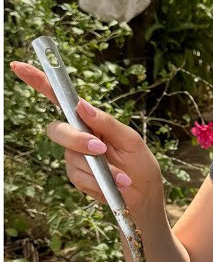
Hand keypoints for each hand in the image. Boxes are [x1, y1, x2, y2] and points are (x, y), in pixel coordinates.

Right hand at [10, 61, 163, 211]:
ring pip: (70, 157)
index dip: (38, 82)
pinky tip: (116, 185)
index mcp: (90, 120)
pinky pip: (79, 177)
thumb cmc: (140, 164)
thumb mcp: (131, 140)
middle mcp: (77, 135)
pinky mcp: (76, 176)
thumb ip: (107, 123)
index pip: (59, 99)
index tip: (18, 66)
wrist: (145, 196)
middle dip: (77, 140)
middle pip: (57, 130)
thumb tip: (81, 104)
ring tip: (123, 177)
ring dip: (100, 169)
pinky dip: (99, 182)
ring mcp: (74, 156)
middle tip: (101, 149)